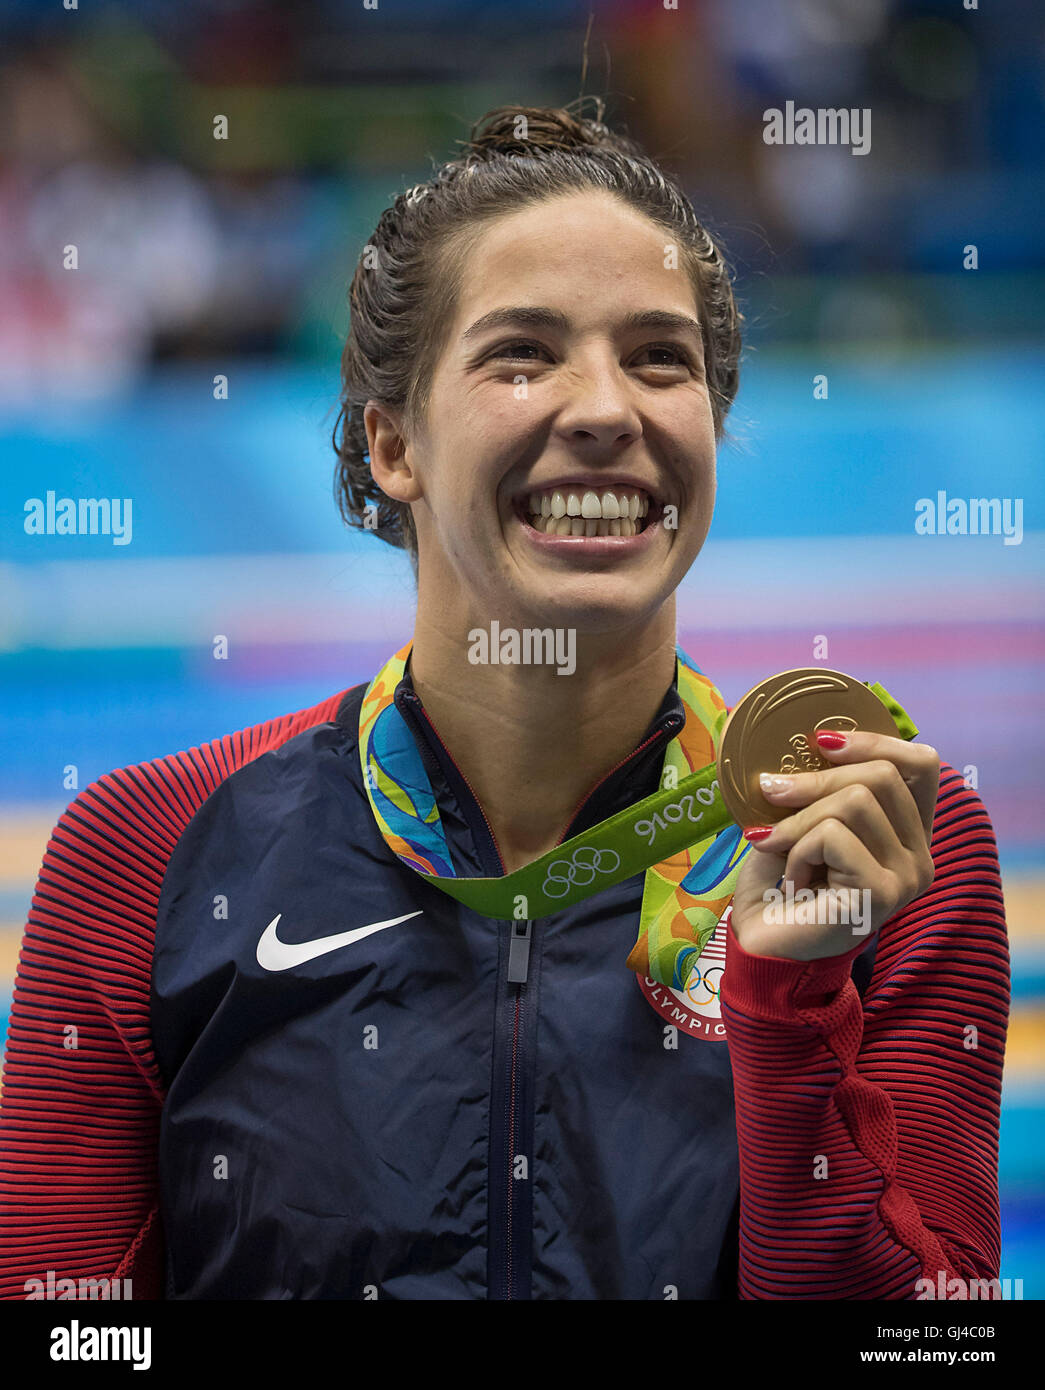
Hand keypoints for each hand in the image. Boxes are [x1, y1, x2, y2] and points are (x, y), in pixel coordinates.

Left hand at [728, 730, 939, 961]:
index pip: (921, 764)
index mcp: (907, 832)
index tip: (820, 742)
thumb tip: (812, 741)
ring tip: (785, 856)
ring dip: (799, 823)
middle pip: (880, 775)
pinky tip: (793, 883)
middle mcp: (919, 855)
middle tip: (770, 793)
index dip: (874, 742)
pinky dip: (797, 851)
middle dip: (814, 780)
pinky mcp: (884, 891)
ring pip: (853, 802)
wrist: (760, 945)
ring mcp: (908, 875)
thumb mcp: (800, 820)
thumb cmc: (779, 884)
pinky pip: (833, 836)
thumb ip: (818, 786)